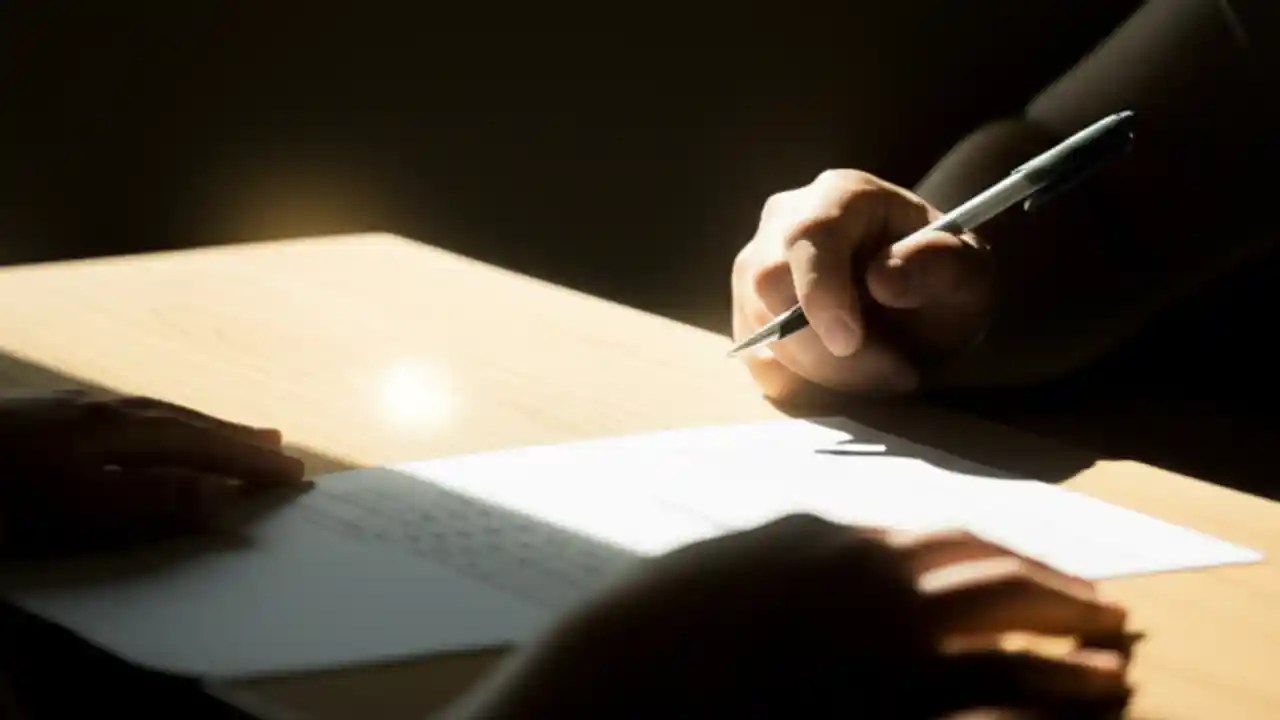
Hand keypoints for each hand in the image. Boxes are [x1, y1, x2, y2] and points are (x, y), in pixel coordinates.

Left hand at [0, 390, 305, 553]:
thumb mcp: (74, 503)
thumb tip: (222, 495)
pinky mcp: (49, 412)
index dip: (248, 462)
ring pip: (159, 413)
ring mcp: (74, 407)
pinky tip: (158, 427)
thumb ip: (149, 498)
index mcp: (119, 432)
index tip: (294, 477)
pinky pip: (132, 412)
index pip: (202, 447)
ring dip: (205, 424)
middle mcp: (105, 411)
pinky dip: (166, 420)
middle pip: (186, 422)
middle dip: (235, 438)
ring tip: (239, 431)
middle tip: (281, 449)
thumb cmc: (0, 490)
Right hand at [454, 515, 1132, 718]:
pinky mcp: (886, 712)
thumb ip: (791, 546)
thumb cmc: (658, 623)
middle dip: (1063, 598)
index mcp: (837, 539)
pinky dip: (1035, 717)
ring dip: (1073, 662)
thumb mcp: (727, 560)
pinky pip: (985, 712)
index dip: (1014, 559)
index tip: (1047, 576)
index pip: (955, 540)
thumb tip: (832, 541)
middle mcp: (875, 584)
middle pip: (999, 582)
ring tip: (1114, 674)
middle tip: (1110, 618)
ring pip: (1010, 647)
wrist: (621, 679)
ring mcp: (883, 651)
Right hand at [732, 170, 995, 399]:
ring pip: (759, 330)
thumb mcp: (968, 273)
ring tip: (883, 374)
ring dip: (823, 371)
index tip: (850, 343)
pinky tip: (848, 379)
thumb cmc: (942, 279)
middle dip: (827, 348)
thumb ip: (941, 266)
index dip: (820, 291)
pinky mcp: (749, 312)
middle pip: (770, 286)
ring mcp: (757, 266)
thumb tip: (884, 278)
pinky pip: (757, 358)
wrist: (922, 304)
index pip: (808, 235)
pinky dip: (803, 383)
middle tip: (894, 374)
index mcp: (839, 195)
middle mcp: (784, 221)